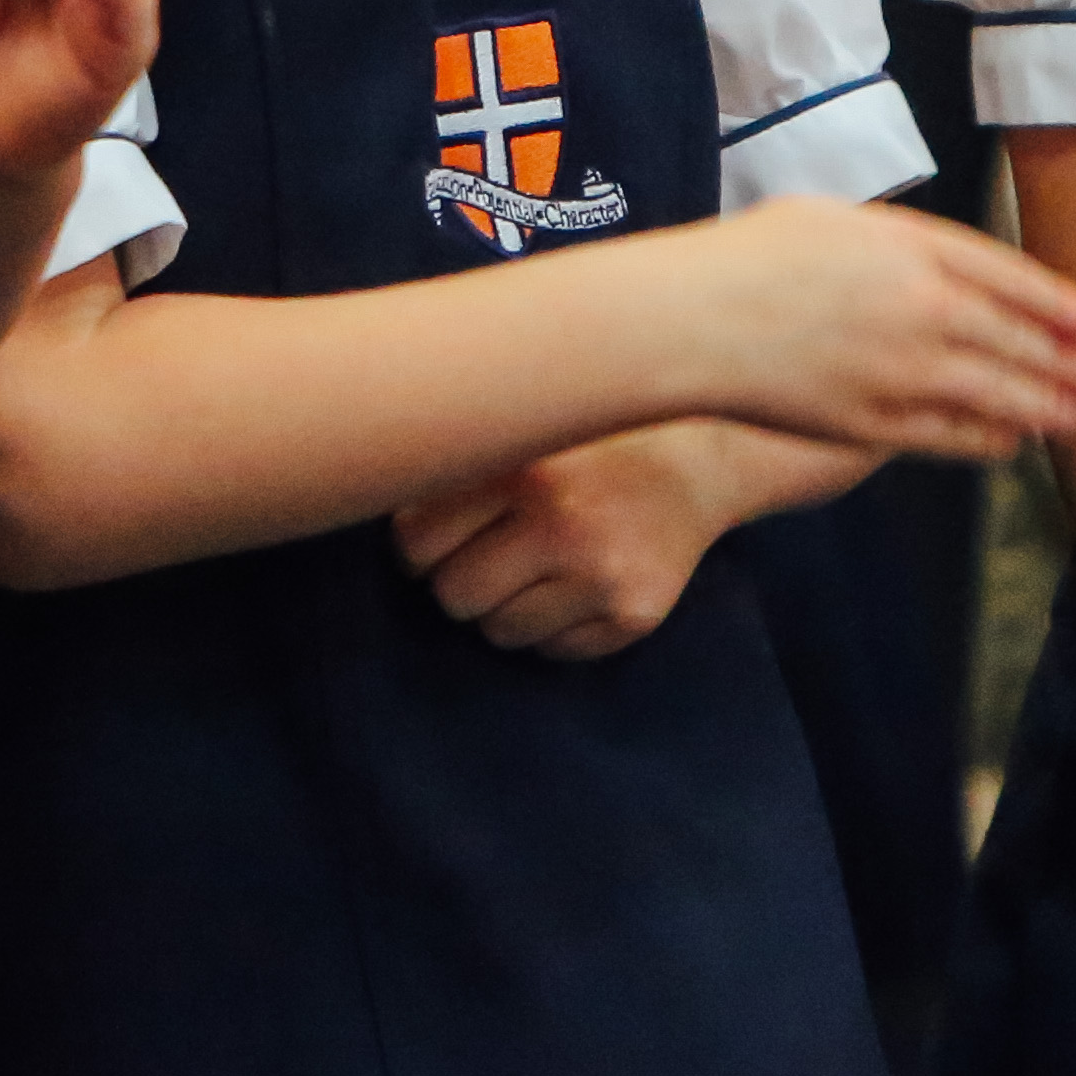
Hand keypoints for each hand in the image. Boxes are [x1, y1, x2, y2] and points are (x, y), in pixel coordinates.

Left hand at [392, 421, 762, 656]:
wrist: (703, 452)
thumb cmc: (585, 438)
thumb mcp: (521, 423)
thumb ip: (456, 456)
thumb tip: (372, 499)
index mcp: (520, 465)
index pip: (415, 544)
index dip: (419, 547)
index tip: (440, 534)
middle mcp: (560, 521)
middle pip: (453, 597)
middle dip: (460, 582)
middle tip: (490, 552)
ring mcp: (601, 573)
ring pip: (498, 633)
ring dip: (504, 608)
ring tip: (536, 566)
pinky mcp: (634, 613)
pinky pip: (553, 652)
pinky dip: (553, 628)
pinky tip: (577, 583)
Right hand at [649, 197, 1075, 458]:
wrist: (696, 318)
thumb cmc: (750, 258)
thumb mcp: (833, 218)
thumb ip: (895, 239)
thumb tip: (932, 257)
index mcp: (915, 247)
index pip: (1011, 276)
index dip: (1058, 302)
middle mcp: (925, 307)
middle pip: (1018, 338)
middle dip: (1063, 360)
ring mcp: (906, 370)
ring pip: (998, 393)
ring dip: (1041, 405)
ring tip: (1069, 415)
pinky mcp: (878, 422)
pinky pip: (952, 436)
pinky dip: (989, 440)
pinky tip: (1007, 443)